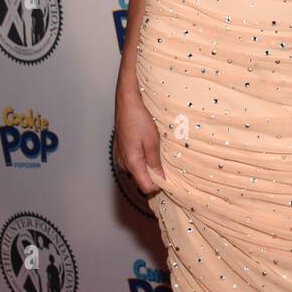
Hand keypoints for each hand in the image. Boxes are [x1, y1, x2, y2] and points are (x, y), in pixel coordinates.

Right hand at [113, 80, 164, 195]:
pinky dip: (143, 161)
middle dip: (155, 177)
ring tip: (160, 156)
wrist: (127, 104)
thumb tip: (161, 179)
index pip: (146, 187)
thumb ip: (155, 162)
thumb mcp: (152, 141)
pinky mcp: (122, 152)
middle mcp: (124, 164)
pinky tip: (151, 151)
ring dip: (149, 168)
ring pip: (138, 172)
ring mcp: (121, 158)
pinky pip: (134, 163)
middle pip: (141, 181)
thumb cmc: (139, 120)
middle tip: (168, 166)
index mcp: (132, 163)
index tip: (170, 178)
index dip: (159, 185)